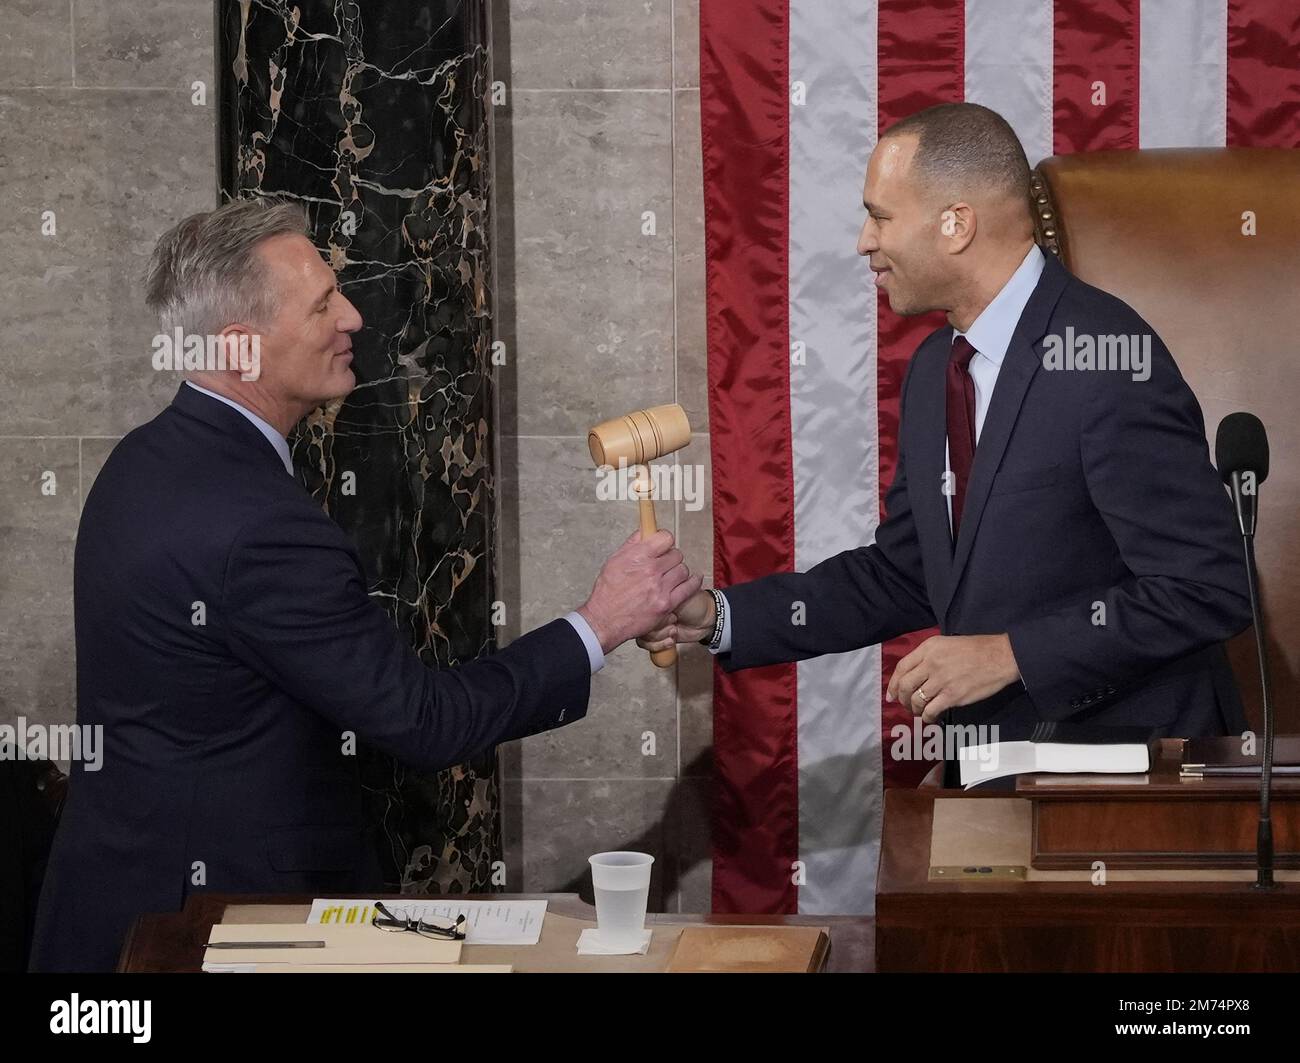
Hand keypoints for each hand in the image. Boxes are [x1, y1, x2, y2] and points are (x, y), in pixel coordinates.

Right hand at [577, 529, 702, 653]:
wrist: (605, 619)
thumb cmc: (607, 593)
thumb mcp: (614, 561)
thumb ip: (632, 544)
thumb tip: (645, 531)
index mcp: (637, 556)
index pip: (665, 538)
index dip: (664, 540)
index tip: (663, 544)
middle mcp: (650, 570)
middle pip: (676, 554)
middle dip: (671, 557)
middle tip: (665, 563)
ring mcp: (660, 588)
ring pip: (683, 570)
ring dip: (678, 571)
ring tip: (671, 575)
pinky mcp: (666, 604)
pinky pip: (689, 588)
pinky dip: (693, 582)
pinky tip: (693, 579)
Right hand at [636, 588, 715, 653]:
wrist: (707, 620)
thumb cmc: (696, 603)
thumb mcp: (678, 598)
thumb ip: (660, 601)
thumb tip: (646, 609)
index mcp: (655, 595)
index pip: (641, 604)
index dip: (652, 612)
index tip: (668, 612)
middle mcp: (651, 609)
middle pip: (639, 621)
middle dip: (657, 625)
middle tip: (673, 620)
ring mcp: (652, 623)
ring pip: (642, 635)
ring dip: (660, 636)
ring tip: (674, 630)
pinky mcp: (656, 636)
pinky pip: (645, 644)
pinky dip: (659, 645)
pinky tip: (671, 640)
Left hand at [886, 634, 1020, 722]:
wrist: (1000, 657)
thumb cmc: (976, 649)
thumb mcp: (947, 643)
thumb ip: (929, 656)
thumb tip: (916, 674)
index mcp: (929, 648)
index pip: (902, 667)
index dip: (893, 683)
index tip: (891, 695)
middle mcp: (931, 663)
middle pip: (905, 685)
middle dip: (902, 699)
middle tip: (906, 706)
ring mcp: (941, 680)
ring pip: (916, 700)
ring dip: (914, 710)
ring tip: (919, 712)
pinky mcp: (952, 695)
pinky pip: (931, 710)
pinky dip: (927, 717)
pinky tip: (930, 718)